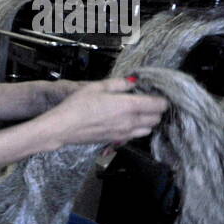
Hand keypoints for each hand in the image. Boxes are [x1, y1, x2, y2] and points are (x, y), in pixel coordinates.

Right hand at [39, 76, 167, 147]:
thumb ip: (118, 84)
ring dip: (147, 121)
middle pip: (157, 118)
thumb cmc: (77, 106)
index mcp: (128, 106)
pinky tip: (126, 123)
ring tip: (138, 113)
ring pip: (148, 130)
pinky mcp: (115, 141)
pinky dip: (136, 130)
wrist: (62, 128)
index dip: (161, 98)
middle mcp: (130, 122)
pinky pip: (135, 136)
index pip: (159, 105)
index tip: (156, 93)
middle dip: (156, 110)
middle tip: (147, 102)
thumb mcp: (96, 87)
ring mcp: (124, 134)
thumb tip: (132, 82)